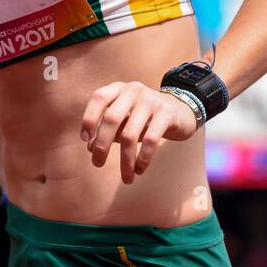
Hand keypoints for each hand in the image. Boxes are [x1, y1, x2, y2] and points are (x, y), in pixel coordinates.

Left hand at [80, 80, 199, 183]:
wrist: (181, 110)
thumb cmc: (145, 117)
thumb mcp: (126, 117)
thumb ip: (109, 128)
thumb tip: (91, 147)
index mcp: (120, 88)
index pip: (99, 98)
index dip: (89, 119)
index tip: (86, 141)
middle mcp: (134, 90)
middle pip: (112, 118)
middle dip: (102, 144)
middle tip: (97, 163)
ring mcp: (151, 101)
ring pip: (130, 135)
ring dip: (125, 161)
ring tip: (126, 178)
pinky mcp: (167, 114)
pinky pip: (150, 140)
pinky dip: (142, 159)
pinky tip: (139, 170)